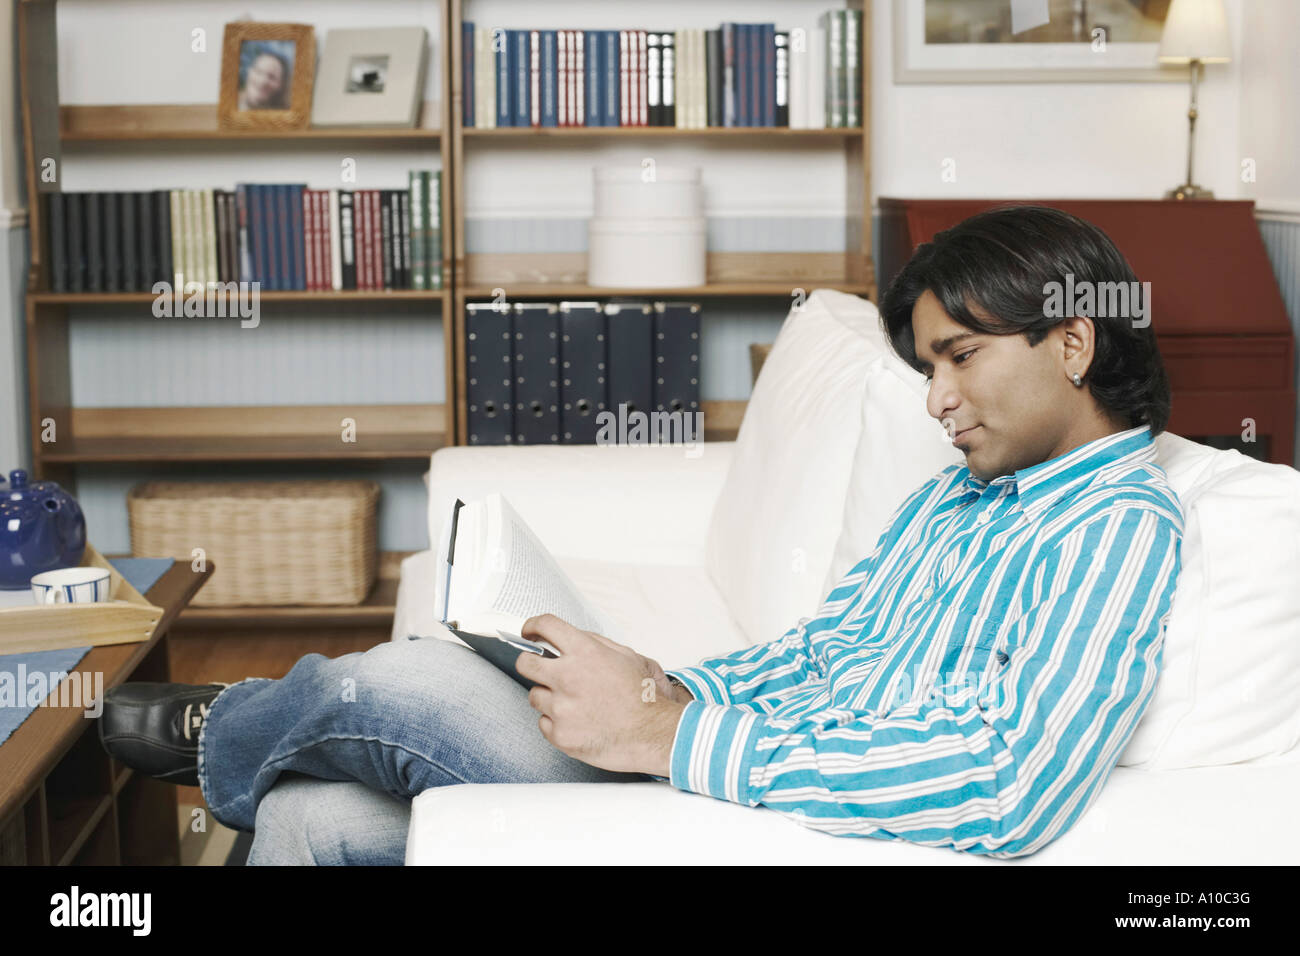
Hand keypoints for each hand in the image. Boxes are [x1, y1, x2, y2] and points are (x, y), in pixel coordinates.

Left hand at [516, 614, 687, 775]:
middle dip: (529, 662)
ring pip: (535, 696)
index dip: (533, 626)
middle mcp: (568, 677)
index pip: (545, 626)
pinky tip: (578, 722)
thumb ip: (594, 643)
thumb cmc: (644, 697)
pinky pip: (544, 723)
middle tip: (538, 668)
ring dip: (550, 697)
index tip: (530, 632)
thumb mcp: (627, 656)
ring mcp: (561, 708)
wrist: (654, 734)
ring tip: (576, 704)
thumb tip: (569, 638)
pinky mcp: (560, 734)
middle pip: (525, 663)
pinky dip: (557, 723)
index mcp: (585, 653)